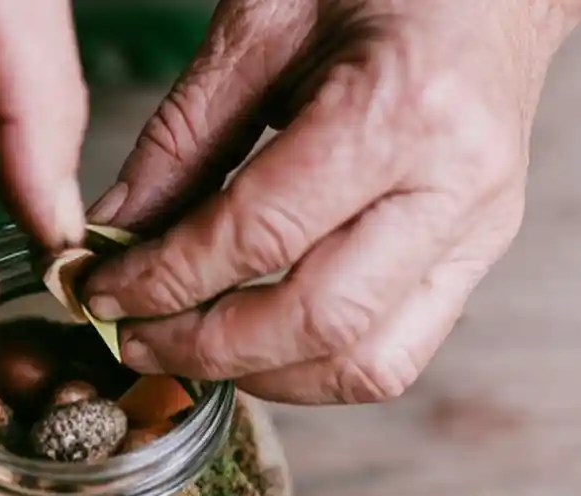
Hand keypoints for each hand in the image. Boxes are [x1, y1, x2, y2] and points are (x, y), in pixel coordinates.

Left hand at [83, 0, 580, 403]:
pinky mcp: (478, 258)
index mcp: (402, 107)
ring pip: (365, 364)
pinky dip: (310, 368)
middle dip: (204, 347)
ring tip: (184, 350)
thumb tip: (112, 230)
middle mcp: (457, 185)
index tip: (100, 293)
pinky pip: (394, 355)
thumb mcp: (260, 28)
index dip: (165, 279)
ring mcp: (480, 231)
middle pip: (318, 320)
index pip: (261, 233)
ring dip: (259, 375)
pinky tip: (252, 344)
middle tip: (130, 340)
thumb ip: (183, 135)